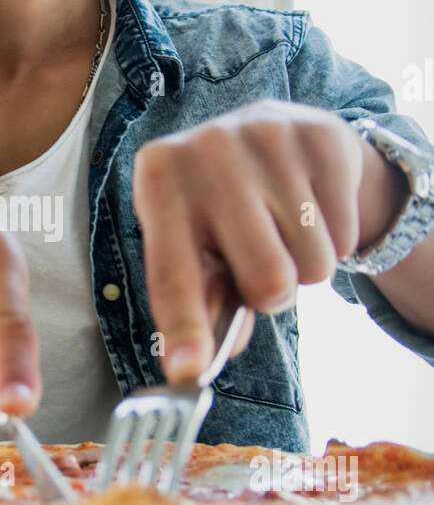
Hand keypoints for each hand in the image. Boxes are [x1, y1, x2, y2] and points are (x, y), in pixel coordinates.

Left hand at [132, 100, 369, 381]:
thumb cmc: (221, 207)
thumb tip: (210, 356)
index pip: (172, 272)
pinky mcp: (320, 138)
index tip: (186, 372)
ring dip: (305, 266)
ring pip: (313, 265)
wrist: (275, 132)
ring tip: (283, 229)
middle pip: (266, 281)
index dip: (183, 327)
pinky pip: (345, 237)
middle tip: (262, 263)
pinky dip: (335, 239)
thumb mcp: (193, 245)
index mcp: (158, 180)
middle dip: (272, 293)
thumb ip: (198, 302)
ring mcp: (265, 138)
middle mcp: (206, 151)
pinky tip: (310, 207)